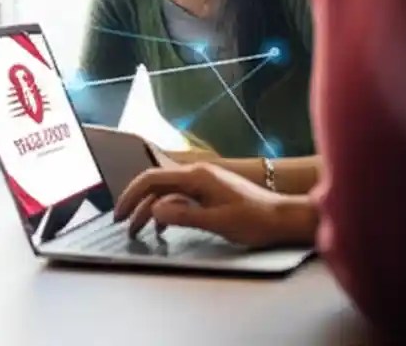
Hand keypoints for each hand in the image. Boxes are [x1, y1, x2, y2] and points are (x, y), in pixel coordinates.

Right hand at [113, 163, 316, 247]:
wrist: (285, 218)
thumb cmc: (256, 220)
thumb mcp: (218, 221)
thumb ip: (183, 215)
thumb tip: (154, 210)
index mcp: (196, 176)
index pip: (152, 179)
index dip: (131, 195)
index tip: (120, 213)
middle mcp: (197, 174)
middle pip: (155, 185)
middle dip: (136, 203)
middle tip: (123, 224)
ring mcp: (203, 183)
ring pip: (166, 193)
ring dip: (150, 210)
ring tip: (140, 230)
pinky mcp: (209, 193)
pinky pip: (179, 198)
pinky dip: (167, 211)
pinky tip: (164, 227)